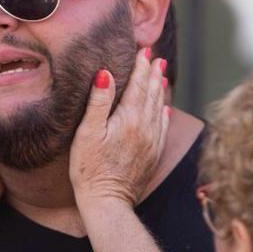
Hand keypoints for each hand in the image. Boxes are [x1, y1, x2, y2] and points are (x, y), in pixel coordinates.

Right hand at [70, 49, 168, 208]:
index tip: (144, 49)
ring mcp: (152, 142)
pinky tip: (164, 108)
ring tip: (160, 75)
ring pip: (159, 108)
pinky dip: (163, 113)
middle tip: (156, 58)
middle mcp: (146, 127)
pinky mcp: (153, 155)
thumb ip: (98, 102)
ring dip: (159, 90)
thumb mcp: (88, 133)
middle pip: (151, 94)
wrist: (108, 202)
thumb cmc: (90, 168)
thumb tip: (106, 73)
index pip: (138, 85)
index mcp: (130, 118)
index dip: (141, 66)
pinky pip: (162, 127)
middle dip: (152, 74)